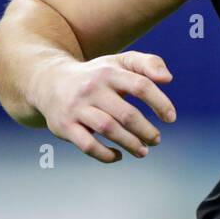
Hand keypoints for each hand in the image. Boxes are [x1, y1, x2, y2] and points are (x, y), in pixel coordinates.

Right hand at [35, 51, 175, 162]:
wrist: (49, 81)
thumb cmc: (95, 75)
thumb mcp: (119, 62)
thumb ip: (147, 64)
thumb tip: (168, 78)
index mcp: (109, 72)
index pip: (141, 86)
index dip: (160, 103)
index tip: (170, 118)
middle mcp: (92, 88)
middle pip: (126, 113)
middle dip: (146, 130)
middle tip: (156, 139)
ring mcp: (77, 108)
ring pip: (108, 129)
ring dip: (130, 143)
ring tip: (144, 151)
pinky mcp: (65, 126)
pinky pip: (88, 145)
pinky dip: (106, 155)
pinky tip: (118, 156)